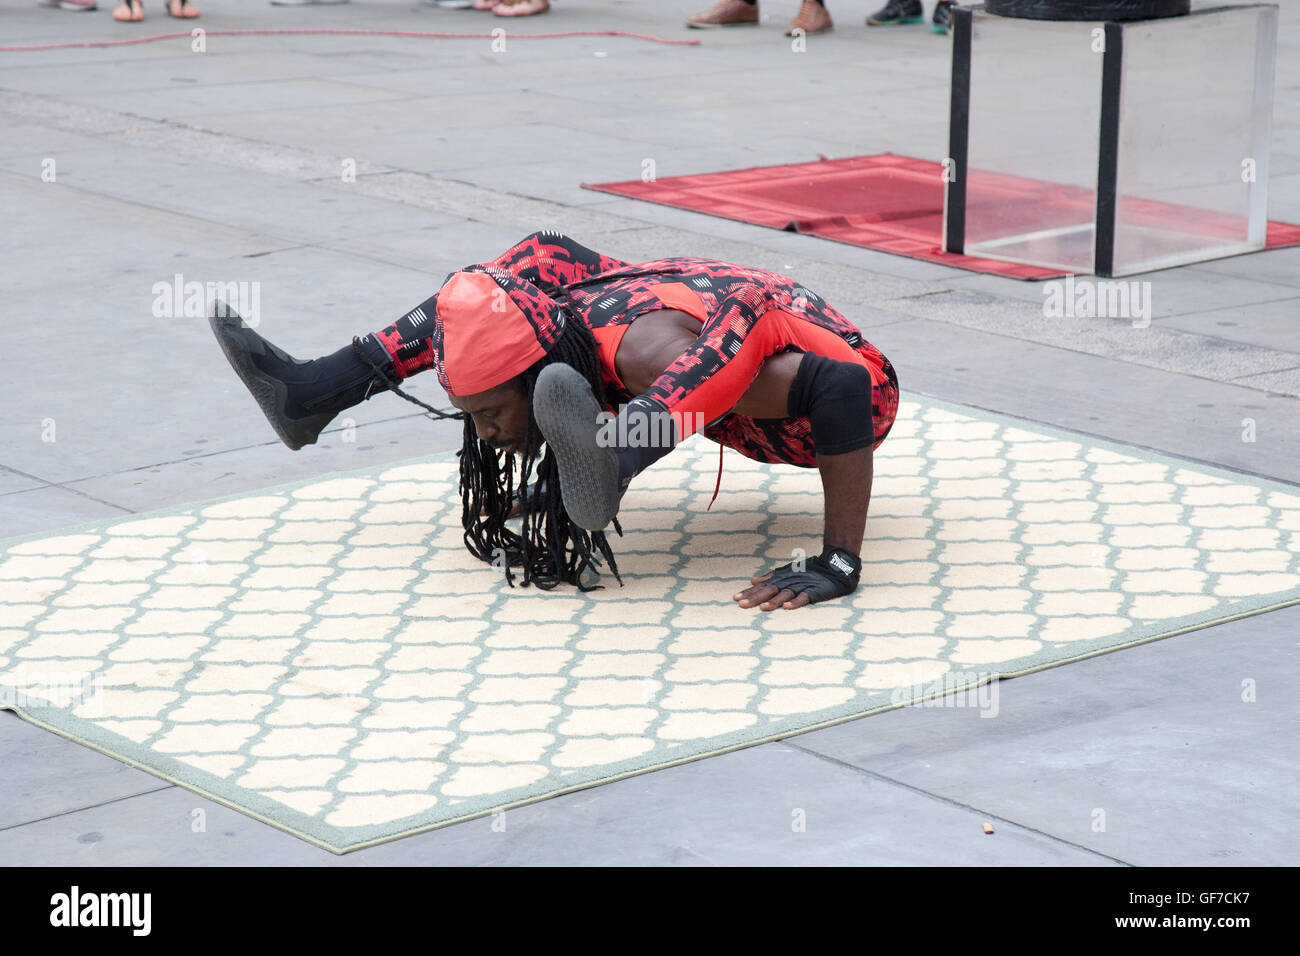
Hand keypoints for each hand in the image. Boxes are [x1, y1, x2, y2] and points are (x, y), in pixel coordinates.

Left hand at [733, 549, 860, 610]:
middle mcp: (789, 582)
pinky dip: (796, 602)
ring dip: (773, 601)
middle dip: (755, 597)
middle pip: (769, 590)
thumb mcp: (787, 571)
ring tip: (762, 607)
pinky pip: (804, 597)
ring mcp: (801, 586)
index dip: (749, 592)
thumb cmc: (809, 570)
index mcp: (781, 578)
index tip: (735, 598)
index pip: (762, 586)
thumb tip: (752, 580)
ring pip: (785, 594)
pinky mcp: (814, 591)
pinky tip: (788, 607)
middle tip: (742, 604)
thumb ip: (770, 576)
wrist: (834, 565)